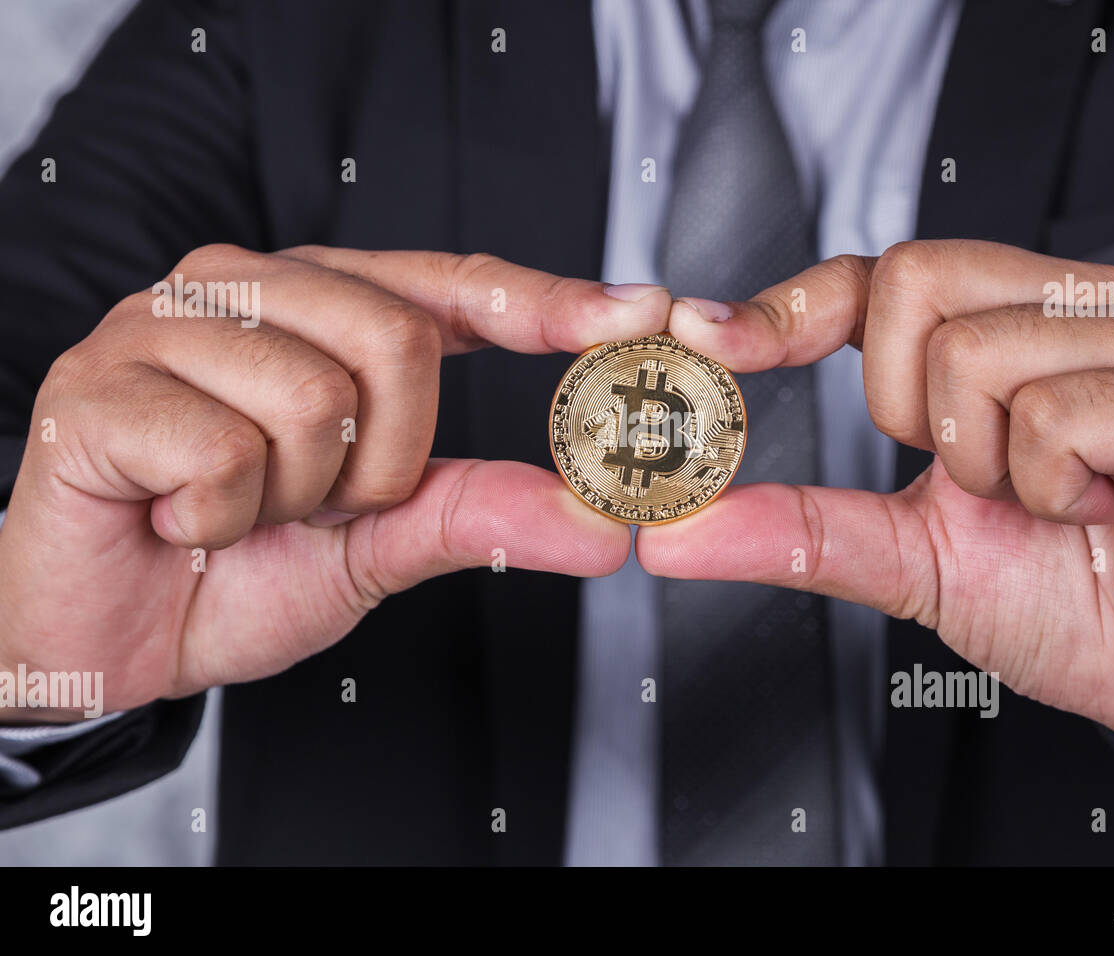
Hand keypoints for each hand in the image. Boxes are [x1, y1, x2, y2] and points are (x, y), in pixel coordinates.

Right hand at [0, 245, 667, 719]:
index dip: (549, 299)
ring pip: (314, 397)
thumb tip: (599, 522)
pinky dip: (223, 520)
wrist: (110, 638)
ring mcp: (165, 323)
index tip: (645, 313)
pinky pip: (226, 452)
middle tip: (321, 505)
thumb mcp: (381, 542)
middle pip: (395, 341)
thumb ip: (480, 514)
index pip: (453, 285)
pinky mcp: (97, 384)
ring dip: (297, 498)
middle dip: (381, 463)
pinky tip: (181, 521)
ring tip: (242, 512)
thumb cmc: (242, 570)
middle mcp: (247, 289)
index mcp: (323, 307)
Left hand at [639, 239, 1113, 769]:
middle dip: (904, 405)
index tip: (710, 336)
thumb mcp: (908, 559)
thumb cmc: (1071, 598)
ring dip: (988, 465)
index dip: (789, 305)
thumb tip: (680, 528)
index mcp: (1005, 331)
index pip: (876, 275)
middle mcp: (1068, 315)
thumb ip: (800, 531)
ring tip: (1052, 503)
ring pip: (976, 352)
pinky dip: (1054, 488)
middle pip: (911, 279)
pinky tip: (1099, 510)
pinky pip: (1057, 412)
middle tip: (970, 476)